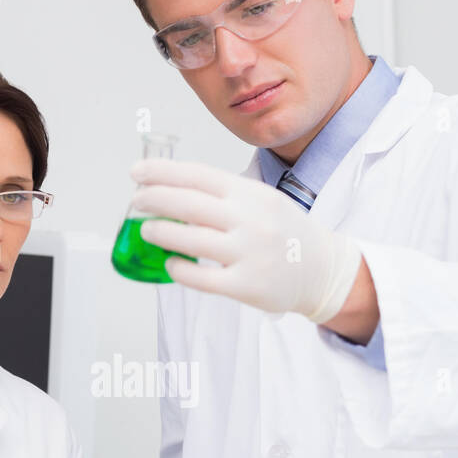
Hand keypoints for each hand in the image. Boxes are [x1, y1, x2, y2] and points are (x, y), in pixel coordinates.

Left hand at [131, 157, 361, 321]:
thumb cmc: (283, 232)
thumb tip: (172, 190)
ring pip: (192, 240)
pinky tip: (170, 263)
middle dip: (154, 199)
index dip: (163, 172)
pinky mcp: (246, 285)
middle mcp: (249, 220)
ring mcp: (248, 253)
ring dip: (161, 232)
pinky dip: (180, 269)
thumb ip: (223, 195)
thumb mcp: (261, 200)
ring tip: (146, 229)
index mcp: (250, 194)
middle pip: (189, 204)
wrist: (321, 269)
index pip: (199, 175)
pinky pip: (203, 278)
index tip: (137, 173)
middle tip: (136, 201)